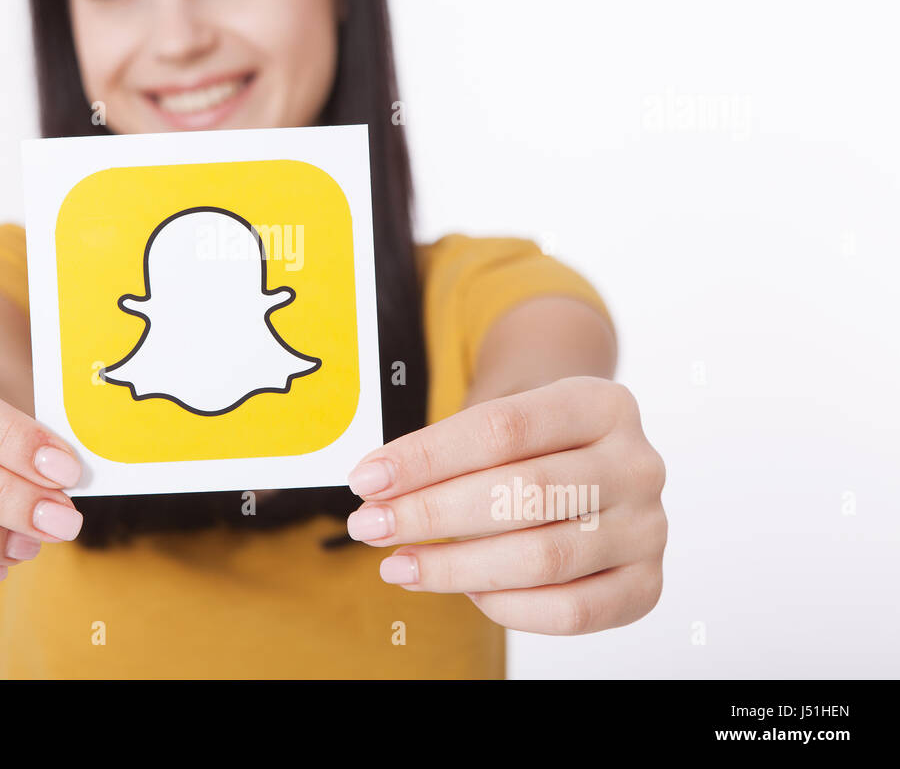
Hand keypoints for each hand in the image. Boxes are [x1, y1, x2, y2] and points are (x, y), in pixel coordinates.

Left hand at [345, 376, 665, 634]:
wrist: (594, 460)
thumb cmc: (533, 442)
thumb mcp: (502, 419)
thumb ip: (449, 449)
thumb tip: (376, 488)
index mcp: (601, 404)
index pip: (501, 428)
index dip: (426, 458)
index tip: (367, 480)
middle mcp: (637, 464)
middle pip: (522, 493)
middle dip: (432, 515)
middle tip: (370, 527)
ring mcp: (649, 528)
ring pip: (543, 558)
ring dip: (456, 567)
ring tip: (399, 565)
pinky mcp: (646, 585)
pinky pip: (571, 612)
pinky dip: (508, 607)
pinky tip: (464, 591)